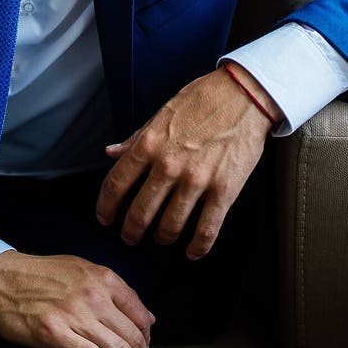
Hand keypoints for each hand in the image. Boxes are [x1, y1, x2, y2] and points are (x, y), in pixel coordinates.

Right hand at [0, 250, 154, 347]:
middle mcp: (93, 295)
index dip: (147, 338)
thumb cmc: (41, 273)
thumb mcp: (83, 269)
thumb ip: (116, 290)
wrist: (4, 277)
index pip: (140, 314)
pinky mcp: (56, 334)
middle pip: (132, 336)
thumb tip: (147, 316)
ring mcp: (75, 315)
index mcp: (102, 278)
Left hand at [96, 64, 281, 259]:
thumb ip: (136, 138)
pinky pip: (206, 230)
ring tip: (160, 238)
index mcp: (149, 144)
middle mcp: (168, 165)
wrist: (243, 95)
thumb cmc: (200, 100)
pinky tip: (192, 252)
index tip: (105, 218)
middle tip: (130, 237)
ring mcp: (196, 180)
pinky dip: (197, 247)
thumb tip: (111, 153)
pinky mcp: (224, 190)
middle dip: (131, 231)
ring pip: (170, 226)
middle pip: (139, 213)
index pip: (116, 184)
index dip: (105, 208)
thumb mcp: (162, 114)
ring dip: (161, 238)